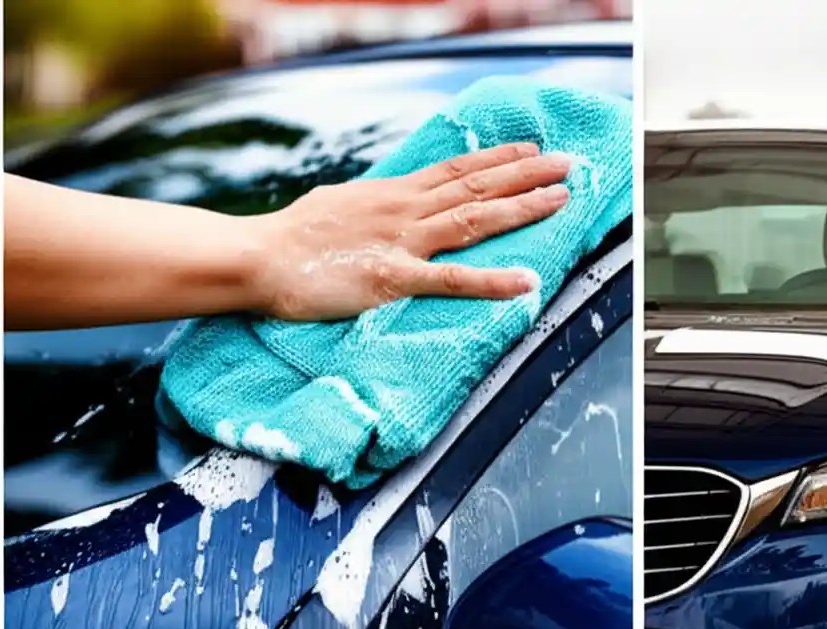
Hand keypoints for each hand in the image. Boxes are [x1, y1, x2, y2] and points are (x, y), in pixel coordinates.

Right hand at [246, 142, 569, 320]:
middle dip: (526, 174)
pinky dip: (491, 281)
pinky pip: (451, 280)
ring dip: (521, 208)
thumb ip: (375, 204)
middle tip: (569, 164)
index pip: (456, 169)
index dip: (498, 159)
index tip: (531, 149)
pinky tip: (526, 281)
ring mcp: (401, 241)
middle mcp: (405, 209)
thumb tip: (391, 201)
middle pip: (477, 186)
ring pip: (474, 219)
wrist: (257, 257)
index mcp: (393, 193)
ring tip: (562, 199)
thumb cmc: (294, 237)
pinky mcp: (391, 278)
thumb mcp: (341, 205)